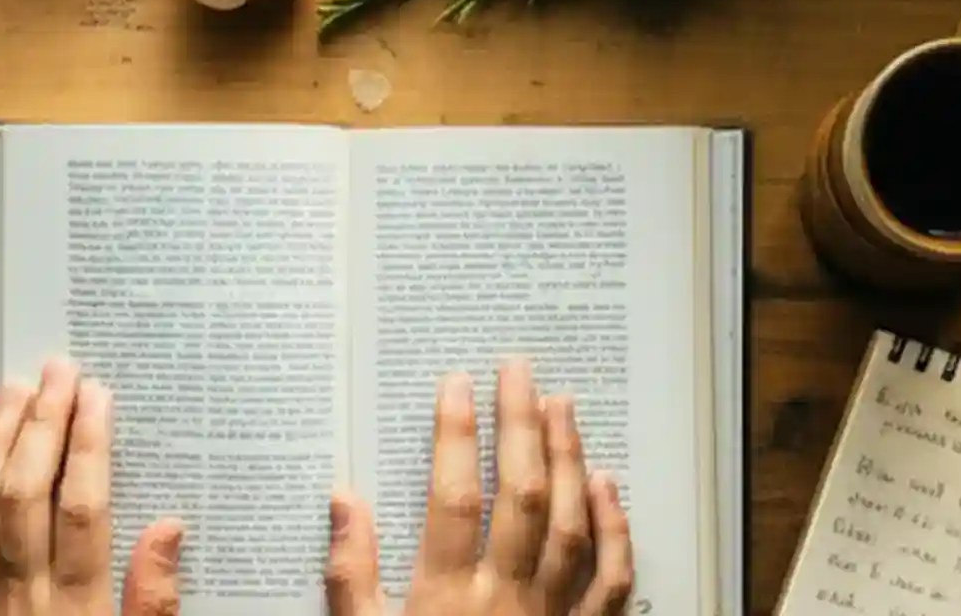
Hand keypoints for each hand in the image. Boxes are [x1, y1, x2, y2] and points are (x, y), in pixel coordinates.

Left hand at [0, 360, 182, 614]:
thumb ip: (155, 601)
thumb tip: (170, 528)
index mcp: (77, 608)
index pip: (82, 509)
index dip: (89, 444)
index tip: (97, 394)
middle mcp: (20, 598)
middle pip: (26, 495)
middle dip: (42, 424)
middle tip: (58, 370)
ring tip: (13, 389)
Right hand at [326, 361, 633, 615]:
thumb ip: (349, 575)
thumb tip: (343, 498)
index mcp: (446, 597)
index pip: (455, 496)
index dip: (456, 434)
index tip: (456, 383)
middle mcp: (506, 599)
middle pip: (524, 494)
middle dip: (522, 424)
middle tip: (519, 369)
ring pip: (574, 523)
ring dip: (571, 457)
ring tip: (563, 403)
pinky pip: (613, 581)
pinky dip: (617, 530)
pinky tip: (609, 485)